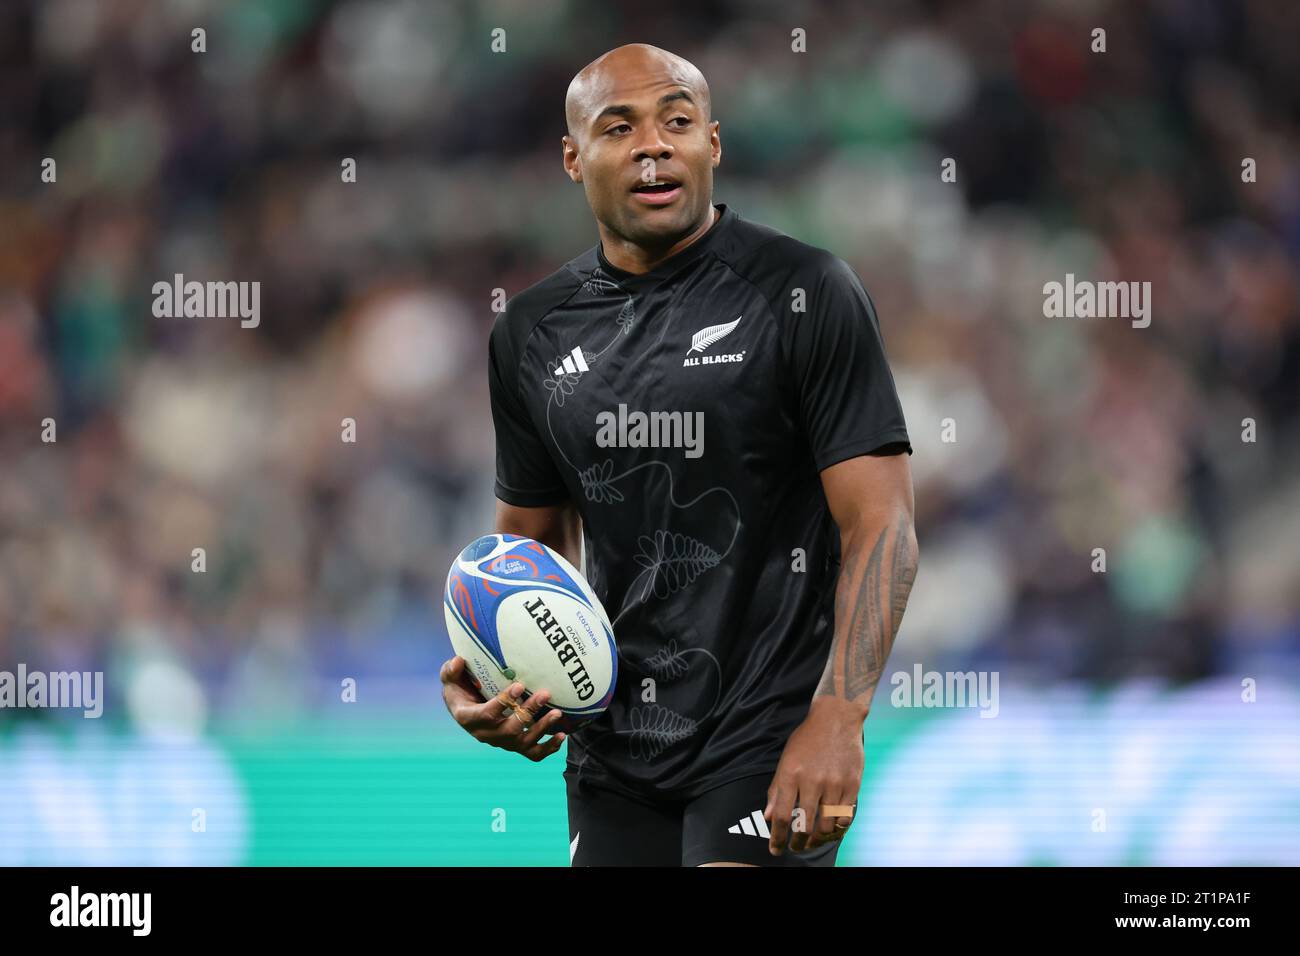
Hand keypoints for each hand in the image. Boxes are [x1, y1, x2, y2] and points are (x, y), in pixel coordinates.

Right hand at [439, 655, 566, 761]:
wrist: (466, 711)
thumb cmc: (460, 690)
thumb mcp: (450, 679)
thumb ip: (451, 670)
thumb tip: (459, 660)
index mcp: (470, 718)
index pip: (487, 714)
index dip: (503, 702)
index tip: (519, 685)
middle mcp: (486, 734)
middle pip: (510, 730)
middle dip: (529, 713)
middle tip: (545, 694)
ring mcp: (502, 743)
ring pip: (523, 743)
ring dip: (542, 729)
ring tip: (557, 713)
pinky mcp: (514, 746)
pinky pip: (532, 754)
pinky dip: (548, 748)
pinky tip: (562, 736)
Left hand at [763, 697, 865, 854]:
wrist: (837, 718)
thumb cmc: (807, 739)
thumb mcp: (786, 760)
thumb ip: (776, 789)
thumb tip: (768, 817)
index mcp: (791, 774)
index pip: (782, 816)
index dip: (777, 838)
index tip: (775, 850)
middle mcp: (812, 781)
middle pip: (804, 826)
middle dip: (798, 843)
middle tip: (796, 847)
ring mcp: (834, 783)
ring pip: (826, 826)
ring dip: (818, 840)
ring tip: (812, 842)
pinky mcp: (853, 784)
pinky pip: (845, 817)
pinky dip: (838, 829)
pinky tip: (832, 831)